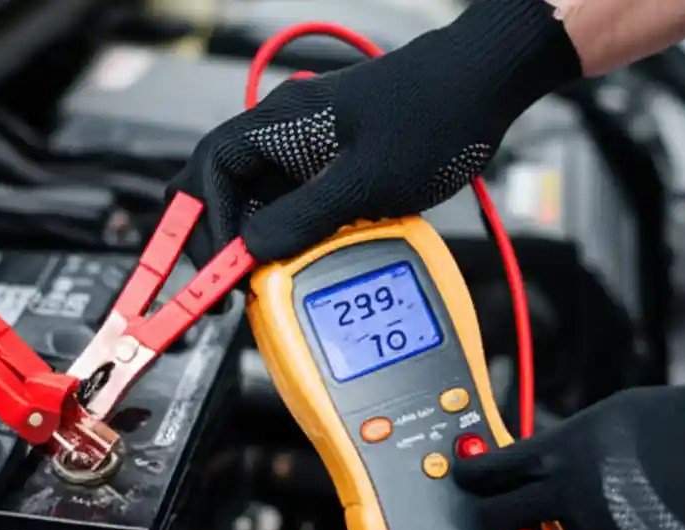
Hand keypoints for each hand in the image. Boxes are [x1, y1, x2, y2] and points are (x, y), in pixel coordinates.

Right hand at [167, 0, 580, 266]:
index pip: (209, 171)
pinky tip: (306, 263)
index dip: (204, 224)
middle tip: (228, 288)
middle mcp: (283, 136)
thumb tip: (253, 252)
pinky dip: (291, 239)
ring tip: (266, 283)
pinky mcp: (332, 170)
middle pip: (222, 190)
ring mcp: (307, 153)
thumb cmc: (430, 115)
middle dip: (218, 240)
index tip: (220, 268)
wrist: (480, 87)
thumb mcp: (366, 179)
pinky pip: (294, 208)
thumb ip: (305, 217)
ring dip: (256, 244)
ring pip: (257, 204)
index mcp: (277, 125)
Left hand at [454, 366, 684, 529]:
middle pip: (495, 522)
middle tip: (499, 524)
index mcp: (565, 454)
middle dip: (491, 524)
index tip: (465, 485)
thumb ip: (574, 450)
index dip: (471, 480)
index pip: (490, 473)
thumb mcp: (619, 419)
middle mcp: (571, 500)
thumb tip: (548, 470)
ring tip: (642, 521)